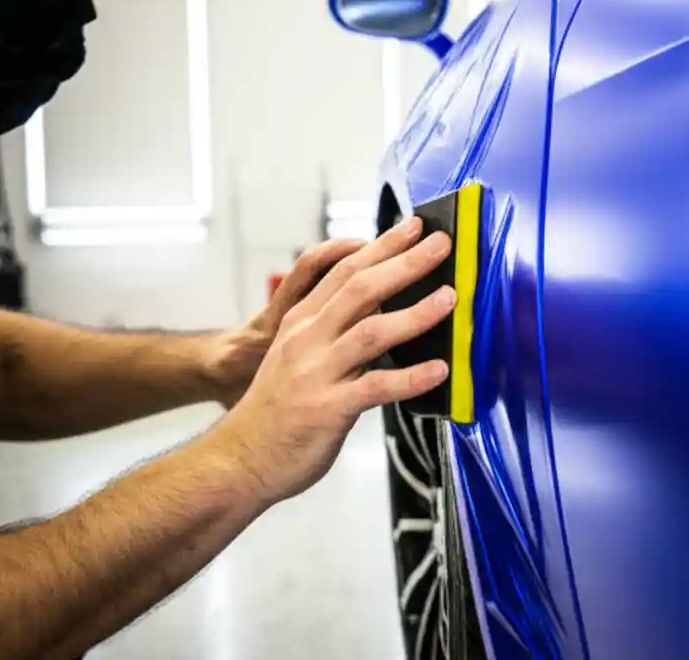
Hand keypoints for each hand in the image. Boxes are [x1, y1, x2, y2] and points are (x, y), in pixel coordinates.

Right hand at [205, 217, 454, 504]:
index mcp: (301, 322)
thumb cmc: (278, 410)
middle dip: (405, 262)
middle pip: (360, 288)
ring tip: (450, 298)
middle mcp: (307, 339)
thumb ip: (335, 330)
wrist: (238, 460)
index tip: (414, 227)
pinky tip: (439, 370)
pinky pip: (377, 387)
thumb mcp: (299, 357)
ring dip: (416, 314)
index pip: (345, 270)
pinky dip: (411, 377)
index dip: (382, 246)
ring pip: (371, 332)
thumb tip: (386, 307)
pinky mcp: (327, 408)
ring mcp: (316, 373)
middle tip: (441, 244)